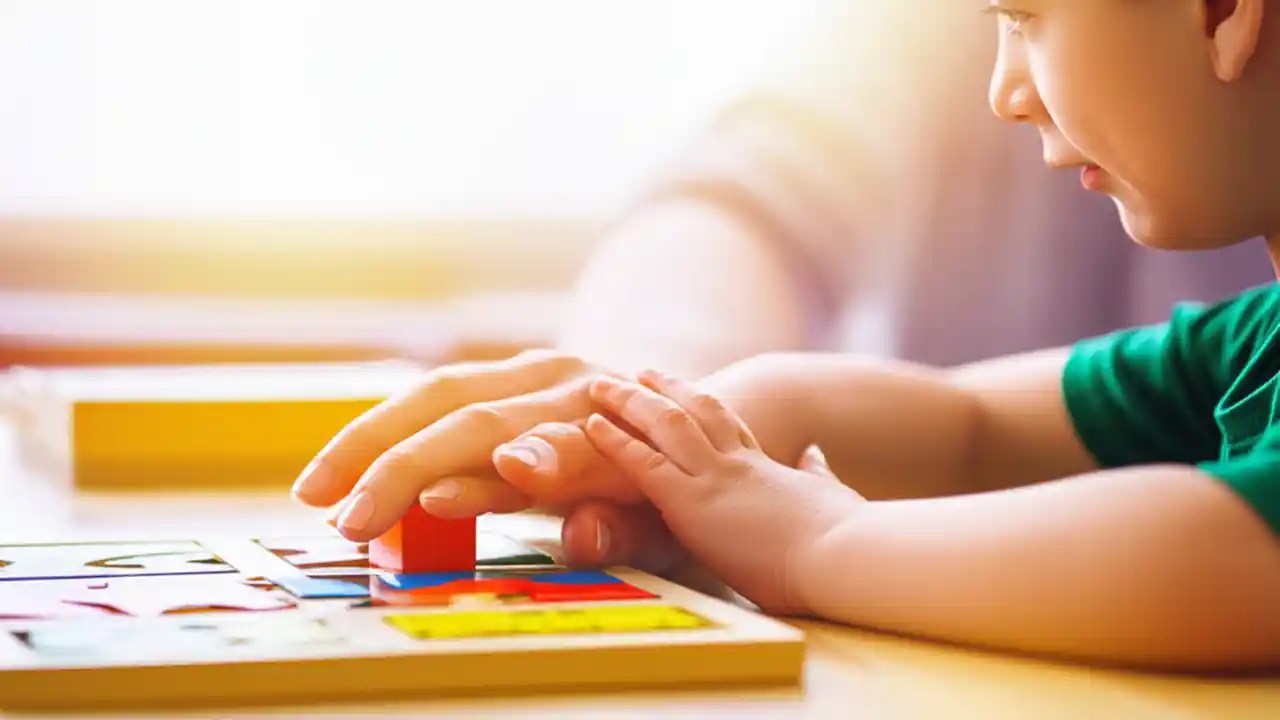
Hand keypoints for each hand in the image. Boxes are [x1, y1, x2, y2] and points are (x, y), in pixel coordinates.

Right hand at [293, 350, 643, 541]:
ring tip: (316, 490)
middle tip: (347, 522)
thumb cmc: (667, 482)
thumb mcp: (667, 518)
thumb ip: (627, 527)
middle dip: (402, 468)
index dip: (499, 471)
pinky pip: (435, 394)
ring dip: (371, 439)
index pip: (559, 449)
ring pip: (440, 392)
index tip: (444, 498)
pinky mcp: (506, 370)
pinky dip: (384, 427)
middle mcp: (570, 388)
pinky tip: (342, 464)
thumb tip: (581, 536)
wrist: (677, 411)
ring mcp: (534, 370)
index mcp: (618, 433)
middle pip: (475, 418)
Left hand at [584, 370, 864, 614]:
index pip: (729, 428)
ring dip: (630, 402)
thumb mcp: (831, 496)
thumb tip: (815, 454)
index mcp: (768, 468)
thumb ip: (817, 474)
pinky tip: (592, 427)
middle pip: (695, 412)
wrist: (844, 556)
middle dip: (663, 390)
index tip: (683, 390)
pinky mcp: (693, 505)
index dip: (702, 406)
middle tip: (638, 373)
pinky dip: (615, 444)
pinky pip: (644, 465)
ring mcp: (714, 479)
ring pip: (665, 426)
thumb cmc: (845, 539)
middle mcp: (738, 464)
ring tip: (600, 387)